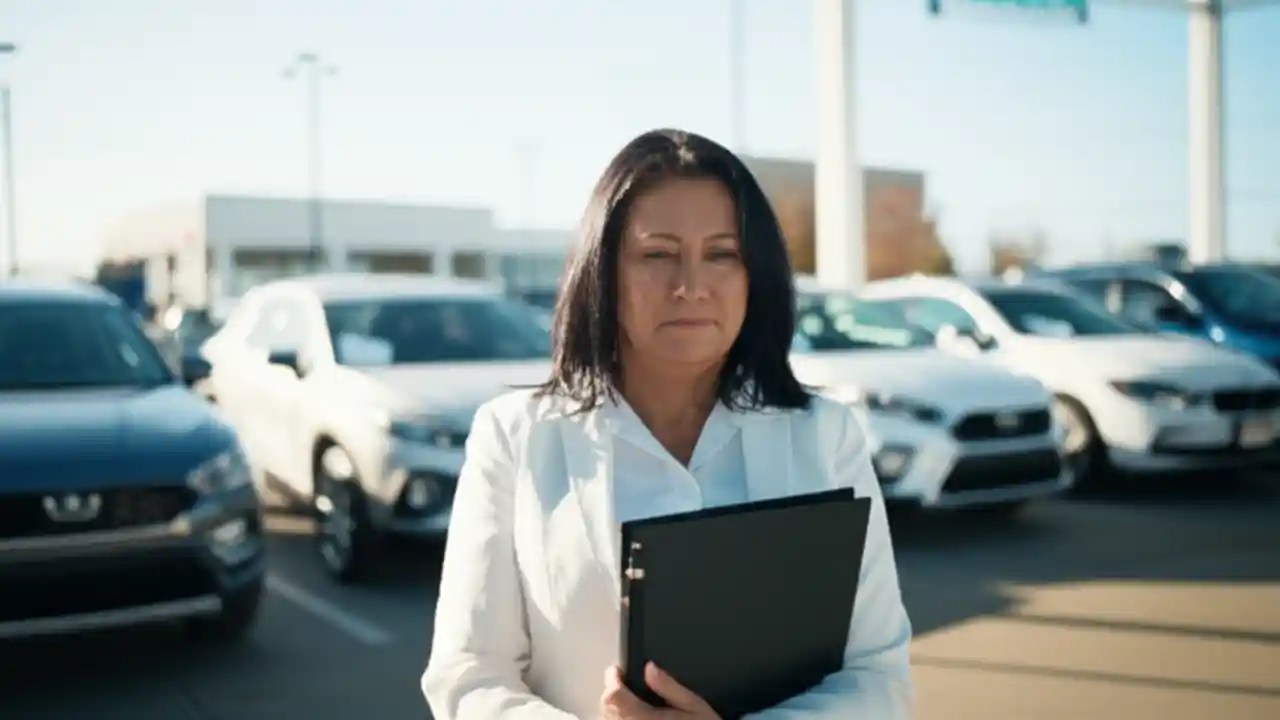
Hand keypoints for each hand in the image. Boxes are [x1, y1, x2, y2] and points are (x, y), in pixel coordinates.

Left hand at [600, 663, 721, 719]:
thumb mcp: (693, 705)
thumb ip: (669, 686)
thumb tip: (650, 668)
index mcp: (644, 719)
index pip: (613, 696)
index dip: (612, 679)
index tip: (616, 670)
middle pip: (607, 708)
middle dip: (612, 692)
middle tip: (621, 683)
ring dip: (613, 709)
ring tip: (625, 700)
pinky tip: (630, 717)